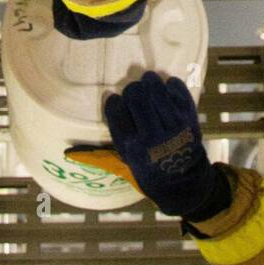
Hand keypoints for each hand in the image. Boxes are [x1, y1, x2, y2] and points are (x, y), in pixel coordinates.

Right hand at [66, 70, 224, 218]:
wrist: (184, 183)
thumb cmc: (149, 173)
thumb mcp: (124, 164)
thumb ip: (104, 149)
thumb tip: (74, 142)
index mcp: (131, 147)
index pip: (115, 110)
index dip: (114, 101)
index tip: (115, 100)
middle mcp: (151, 136)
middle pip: (136, 96)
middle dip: (132, 90)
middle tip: (134, 92)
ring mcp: (173, 126)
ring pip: (156, 89)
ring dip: (150, 81)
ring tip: (149, 81)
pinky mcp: (189, 119)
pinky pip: (177, 91)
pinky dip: (171, 85)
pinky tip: (167, 88)